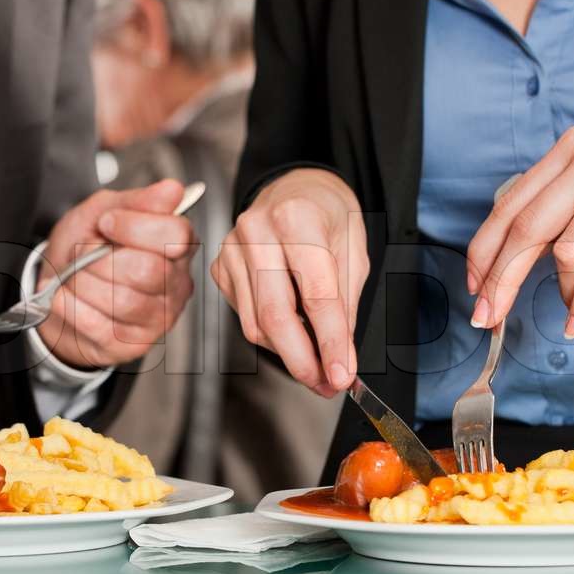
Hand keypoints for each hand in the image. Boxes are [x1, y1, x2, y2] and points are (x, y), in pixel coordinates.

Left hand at [34, 179, 196, 368]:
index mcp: (176, 245)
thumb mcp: (102, 212)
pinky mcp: (133, 344)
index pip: (176, 234)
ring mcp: (157, 318)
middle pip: (149, 271)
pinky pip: (101, 327)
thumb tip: (172, 190)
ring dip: (83, 284)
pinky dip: (71, 308)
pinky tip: (62, 297)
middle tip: (82, 252)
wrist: (57, 291)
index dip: (135, 226)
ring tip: (71, 276)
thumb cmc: (85, 250)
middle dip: (102, 258)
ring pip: (124, 301)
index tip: (106, 222)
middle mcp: (175, 283)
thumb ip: (135, 201)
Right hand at [211, 168, 368, 396]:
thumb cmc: (328, 218)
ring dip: (288, 353)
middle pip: (275, 315)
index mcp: (297, 218)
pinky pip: (244, 316)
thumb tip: (340, 362)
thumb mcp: (354, 254)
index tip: (342, 375)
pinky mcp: (219, 267)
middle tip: (325, 385)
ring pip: (255, 324)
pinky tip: (292, 331)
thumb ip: (345, 308)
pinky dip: (270, 335)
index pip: (315, 294)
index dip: (330, 341)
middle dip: (302, 360)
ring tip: (316, 365)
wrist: (295, 189)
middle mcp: (257, 230)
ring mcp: (231, 249)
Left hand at [466, 127, 573, 337]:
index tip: (475, 286)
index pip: (509, 205)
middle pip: (524, 227)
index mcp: (571, 149)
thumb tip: (525, 253)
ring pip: (563, 247)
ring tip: (563, 318)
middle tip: (487, 316)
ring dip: (555, 294)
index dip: (485, 251)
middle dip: (500, 279)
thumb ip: (569, 205)